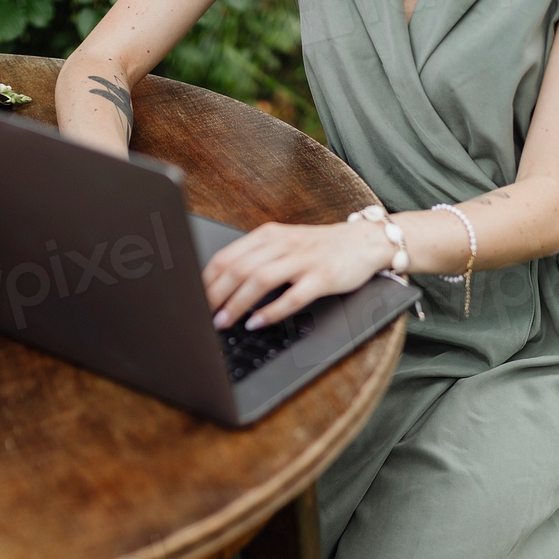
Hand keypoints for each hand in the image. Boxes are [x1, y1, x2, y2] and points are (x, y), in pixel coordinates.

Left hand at [203, 220, 392, 330]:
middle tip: (202, 315)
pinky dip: (271, 312)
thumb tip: (220, 286)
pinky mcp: (322, 277)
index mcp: (269, 235)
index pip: (228, 256)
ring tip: (223, 321)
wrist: (365, 241)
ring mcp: (304, 260)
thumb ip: (256, 259)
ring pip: (261, 280)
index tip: (193, 299)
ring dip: (237, 303)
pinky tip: (256, 323)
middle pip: (239, 268)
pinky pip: (292, 297)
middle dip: (215, 295)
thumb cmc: (320, 248)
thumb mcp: (284, 245)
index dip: (207, 280)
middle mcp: (283, 244)